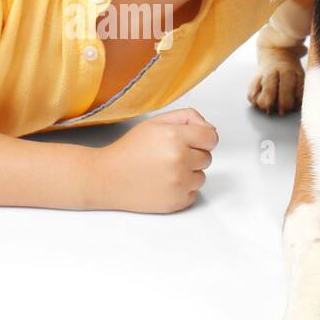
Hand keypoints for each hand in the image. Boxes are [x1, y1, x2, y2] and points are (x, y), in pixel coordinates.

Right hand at [95, 108, 217, 212]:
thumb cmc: (130, 149)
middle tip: (168, 156)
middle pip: (207, 157)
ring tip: (164, 171)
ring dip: (188, 174)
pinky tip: (163, 184)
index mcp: (175, 136)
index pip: (212, 137)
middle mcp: (180, 160)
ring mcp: (179, 183)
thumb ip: (187, 118)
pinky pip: (193, 193)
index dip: (202, 138)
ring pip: (201, 177)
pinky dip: (182, 190)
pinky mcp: (176, 201)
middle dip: (192, 155)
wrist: (107, 178)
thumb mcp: (156, 123)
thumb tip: (210, 129)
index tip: (191, 141)